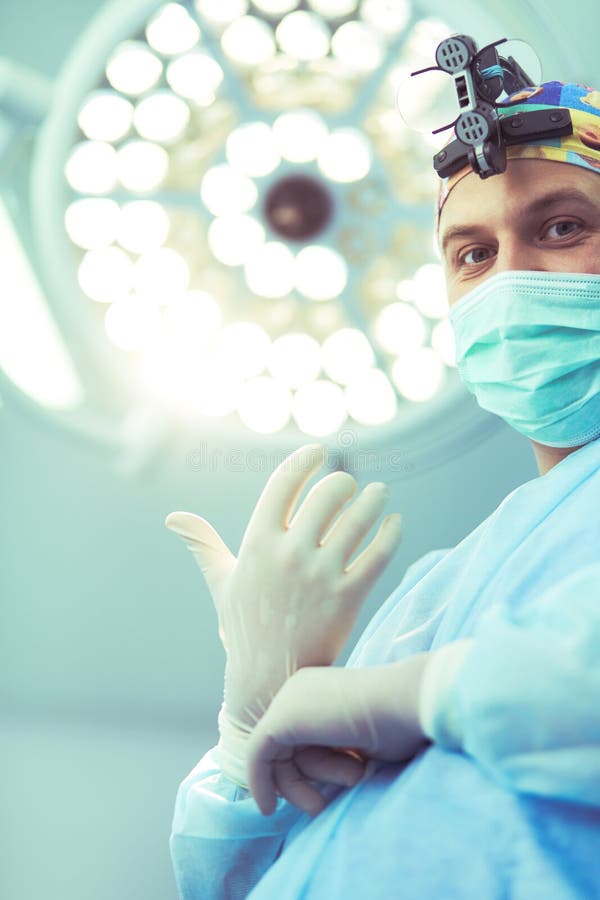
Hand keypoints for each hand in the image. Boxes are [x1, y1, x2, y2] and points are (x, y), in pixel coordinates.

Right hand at [165, 444, 401, 773]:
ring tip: (379, 494)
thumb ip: (203, 544)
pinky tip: (395, 523)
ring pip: (357, 520)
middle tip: (349, 484)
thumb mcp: (222, 583)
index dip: (303, 461)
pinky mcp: (347, 597)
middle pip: (326, 495)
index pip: (283, 484)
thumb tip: (173, 518)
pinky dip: (391, 533)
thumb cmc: (243, 628)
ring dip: (373, 500)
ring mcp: (320, 576)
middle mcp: (289, 555)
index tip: (318, 451)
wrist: (270, 683)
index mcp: (257, 544)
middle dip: (342, 483)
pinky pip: (378, 555)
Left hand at [246, 654, 430, 816]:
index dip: (307, 769)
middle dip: (298, 781)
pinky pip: (258, 754)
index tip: (320, 799)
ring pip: (275, 754)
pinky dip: (260, 782)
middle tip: (318, 807)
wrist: (405, 701)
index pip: (299, 736)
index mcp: (321, 690)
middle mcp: (301, 689)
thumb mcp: (363, 740)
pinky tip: (269, 807)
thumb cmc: (399, 721)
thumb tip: (331, 772)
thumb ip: (339, 749)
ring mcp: (289, 701)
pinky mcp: (282, 719)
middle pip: (283, 745)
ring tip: (333, 791)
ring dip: (298, 785)